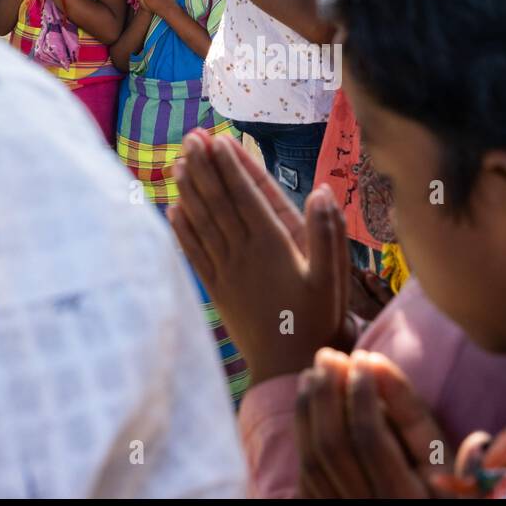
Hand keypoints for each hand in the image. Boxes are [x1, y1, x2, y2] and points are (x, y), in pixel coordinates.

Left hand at [168, 130, 354, 384]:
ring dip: (188, 191)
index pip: (245, 196)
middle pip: (218, 203)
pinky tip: (172, 210)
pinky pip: (194, 254)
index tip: (216, 139)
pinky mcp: (216, 291)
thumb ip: (328, 232)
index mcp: (271, 246)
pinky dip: (182, 230)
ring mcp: (226, 272)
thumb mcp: (332, 277)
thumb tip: (322, 190)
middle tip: (190, 138)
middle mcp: (243, 254)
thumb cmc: (317, 320)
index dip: (229, 166)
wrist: (287, 367)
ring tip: (177, 163)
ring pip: (202, 223)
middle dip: (203, 168)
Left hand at [295, 348, 445, 497]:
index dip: (363, 394)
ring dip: (309, 410)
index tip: (364, 356)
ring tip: (313, 372)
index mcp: (408, 501)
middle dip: (328, 395)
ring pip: (313, 460)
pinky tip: (307, 405)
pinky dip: (302, 435)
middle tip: (330, 355)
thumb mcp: (449, 469)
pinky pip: (305, 476)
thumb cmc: (447, 497)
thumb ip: (426, 428)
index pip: (371, 440)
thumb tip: (402, 382)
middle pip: (334, 447)